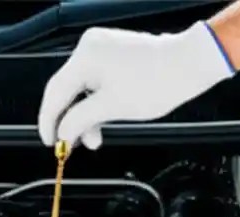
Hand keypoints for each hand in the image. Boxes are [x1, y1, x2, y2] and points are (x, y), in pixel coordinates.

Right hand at [38, 22, 235, 150]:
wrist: (190, 65)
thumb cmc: (160, 81)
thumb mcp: (112, 108)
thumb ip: (80, 121)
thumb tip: (63, 133)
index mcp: (86, 56)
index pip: (55, 92)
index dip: (49, 121)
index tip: (50, 142)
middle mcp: (91, 47)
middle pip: (67, 90)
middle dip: (70, 121)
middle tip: (70, 145)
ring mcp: (103, 49)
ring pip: (83, 88)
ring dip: (86, 115)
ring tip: (93, 138)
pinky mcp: (115, 55)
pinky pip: (96, 81)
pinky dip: (97, 102)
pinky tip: (102, 119)